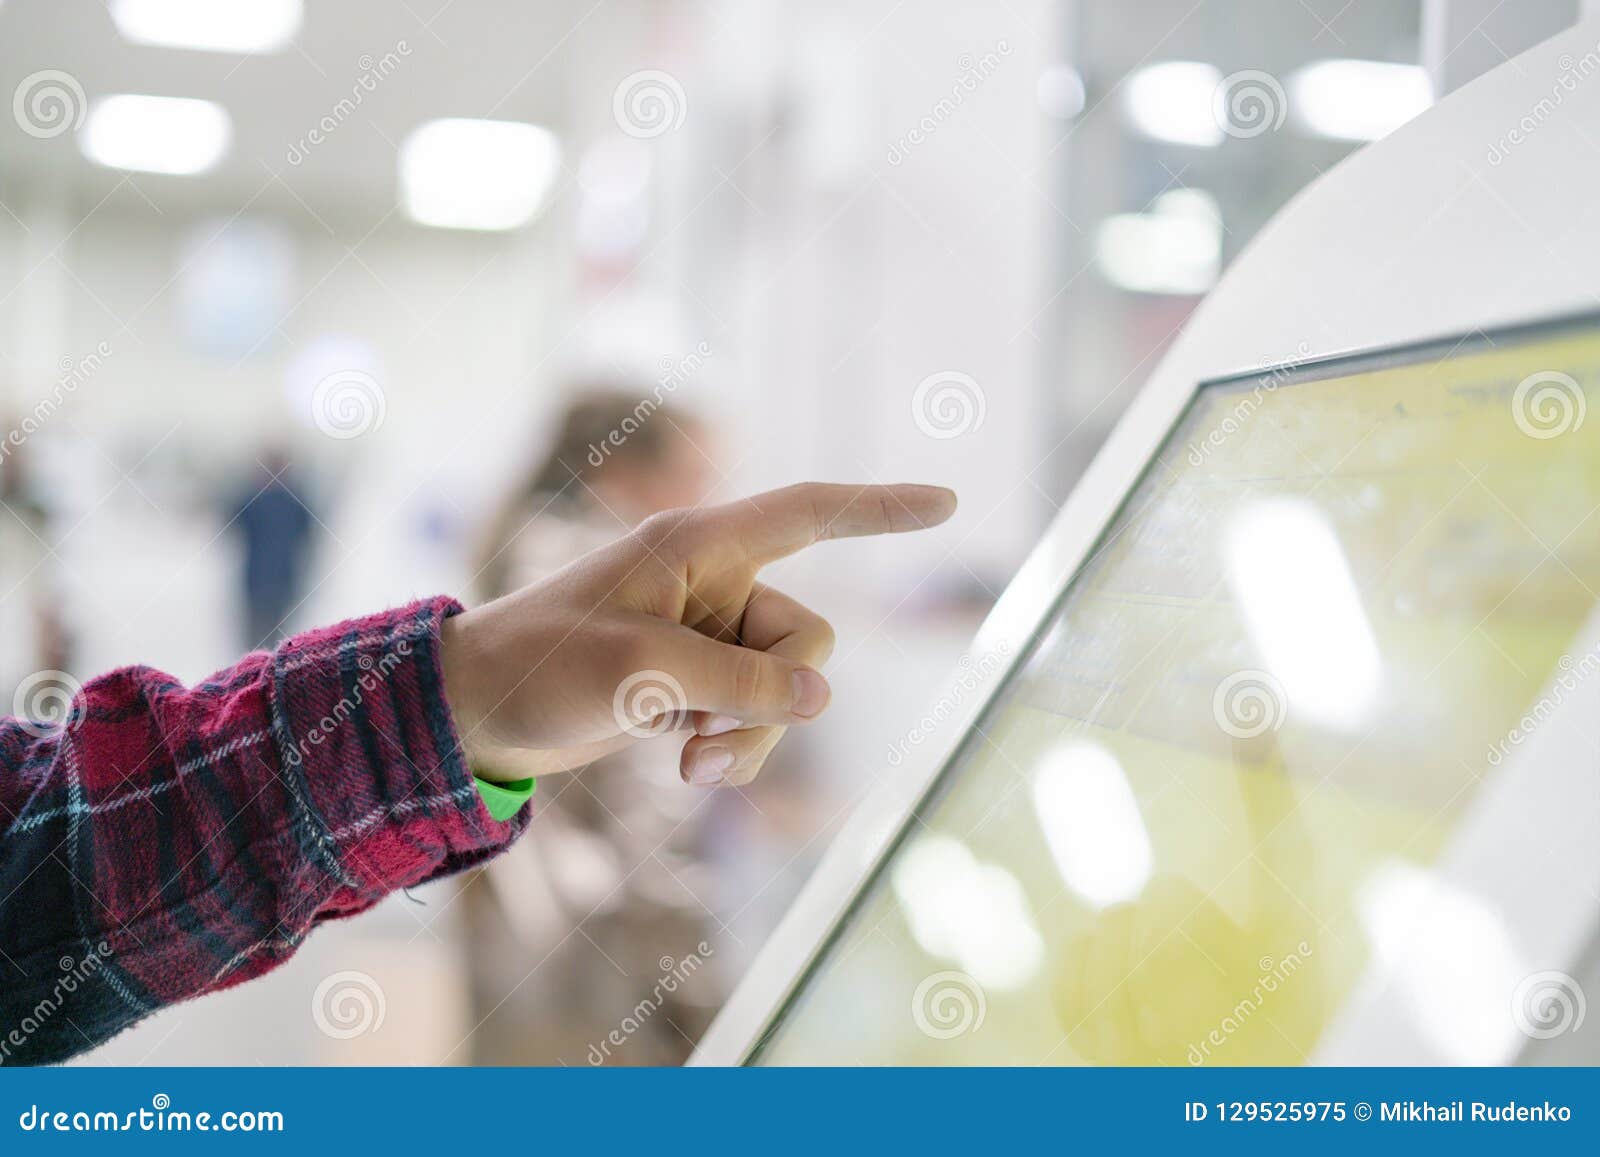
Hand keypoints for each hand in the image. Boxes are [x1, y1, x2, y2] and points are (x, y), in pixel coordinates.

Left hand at [440, 482, 956, 786]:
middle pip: (804, 640)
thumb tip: (823, 701)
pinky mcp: (692, 680)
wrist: (478, 713)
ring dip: (749, 736)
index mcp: (699, 545)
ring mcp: (706, 634)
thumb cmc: (544, 665)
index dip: (881, 508)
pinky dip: (731, 746)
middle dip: (773, 703)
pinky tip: (683, 765)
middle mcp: (712, 582)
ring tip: (687, 767)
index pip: (810, 512)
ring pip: (783, 689)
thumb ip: (741, 685)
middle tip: (703, 745)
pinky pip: (752, 714)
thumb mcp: (644, 672)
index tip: (948, 503)